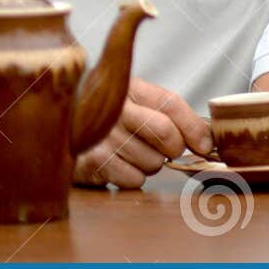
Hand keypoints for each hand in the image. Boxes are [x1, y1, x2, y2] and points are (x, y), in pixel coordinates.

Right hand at [72, 78, 211, 189]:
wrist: (61, 129)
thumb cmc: (112, 119)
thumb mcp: (139, 104)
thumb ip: (171, 115)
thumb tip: (207, 140)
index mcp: (130, 89)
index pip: (170, 104)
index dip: (193, 126)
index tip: (206, 145)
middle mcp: (114, 110)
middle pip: (164, 132)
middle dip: (175, 147)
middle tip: (169, 150)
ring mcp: (100, 136)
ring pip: (151, 160)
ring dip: (152, 163)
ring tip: (135, 153)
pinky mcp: (90, 163)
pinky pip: (133, 179)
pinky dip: (134, 177)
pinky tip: (120, 165)